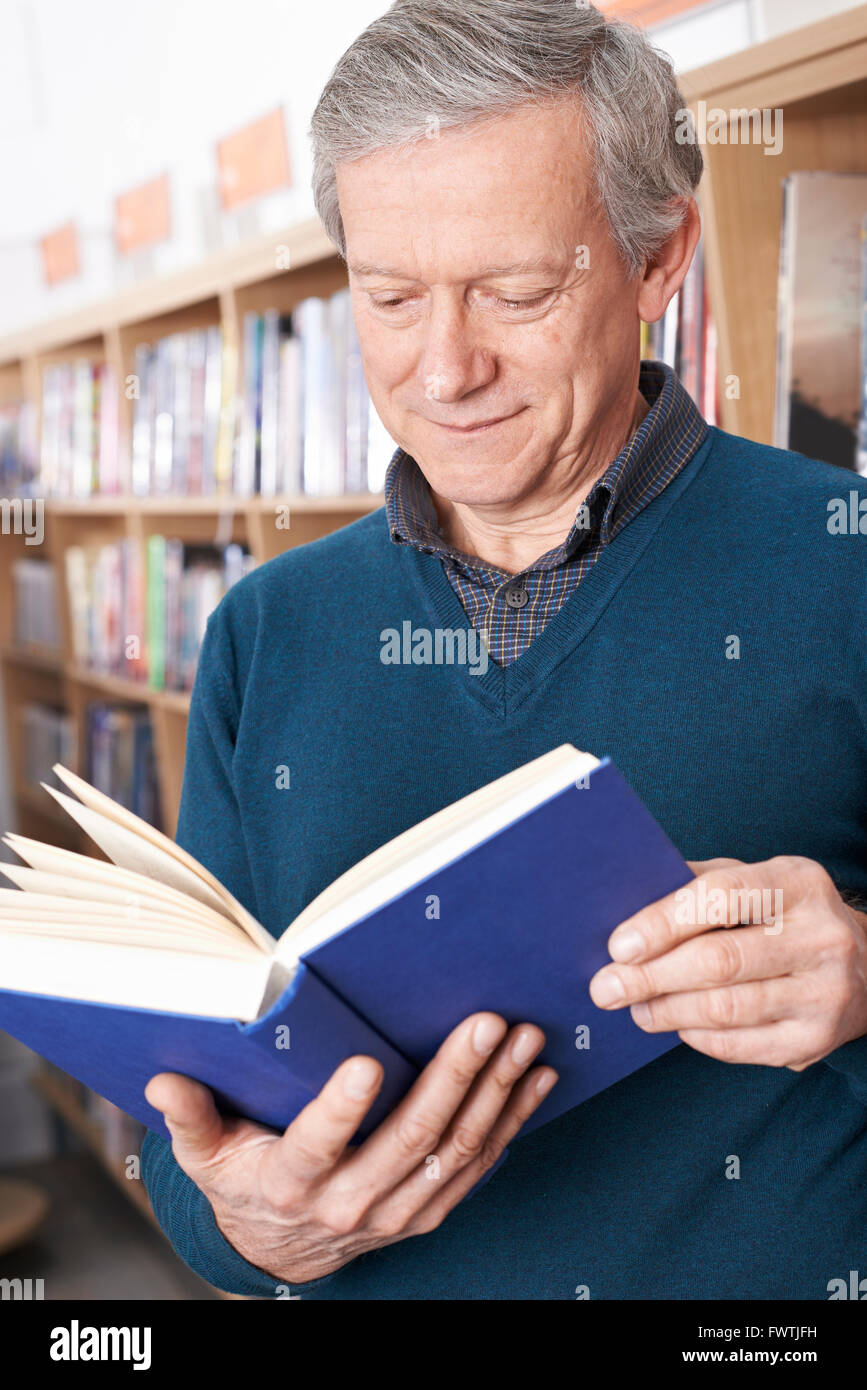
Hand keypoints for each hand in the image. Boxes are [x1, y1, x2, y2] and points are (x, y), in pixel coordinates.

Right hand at [145, 1012, 556, 1285]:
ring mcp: (397, 1213)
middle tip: (485, 1022)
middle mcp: (350, 1204)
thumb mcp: (208, 1154)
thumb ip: (191, 1117)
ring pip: (456, 1153)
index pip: (317, 1146)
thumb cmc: (245, 1180)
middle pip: (410, 1140)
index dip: (342, 1109)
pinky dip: (513, 1122)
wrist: (284, 1249)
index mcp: (292, 1182)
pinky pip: (479, 1168)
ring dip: (496, 1093)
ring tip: (524, 1039)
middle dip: (454, 1078)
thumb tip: (164, 1081)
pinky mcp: (429, 1213)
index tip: (369, 1061)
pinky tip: (535, 1079)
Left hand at [589, 856, 866, 1070]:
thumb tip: (623, 902)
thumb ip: (696, 884)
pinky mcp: (815, 1040)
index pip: (719, 897)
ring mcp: (823, 993)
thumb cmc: (784, 915)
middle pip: (719, 961)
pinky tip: (677, 1024)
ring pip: (727, 1009)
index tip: (618, 946)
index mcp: (797, 883)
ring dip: (667, 1012)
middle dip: (652, 977)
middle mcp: (820, 937)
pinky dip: (698, 1037)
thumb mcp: (753, 881)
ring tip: (636, 1008)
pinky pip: (740, 1046)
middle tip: (606, 988)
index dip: (662, 922)